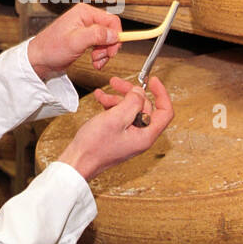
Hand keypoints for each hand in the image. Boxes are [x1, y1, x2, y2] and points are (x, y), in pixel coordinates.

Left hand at [27, 3, 122, 79]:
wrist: (39, 60)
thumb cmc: (51, 48)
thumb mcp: (75, 41)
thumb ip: (96, 35)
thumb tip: (114, 34)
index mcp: (84, 13)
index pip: (112, 21)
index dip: (116, 36)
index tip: (113, 50)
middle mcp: (86, 18)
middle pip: (110, 31)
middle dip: (109, 47)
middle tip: (102, 58)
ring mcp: (86, 29)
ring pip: (107, 40)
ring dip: (104, 53)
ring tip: (96, 62)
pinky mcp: (85, 39)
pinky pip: (100, 45)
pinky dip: (100, 55)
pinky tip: (94, 62)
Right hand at [57, 76, 173, 180]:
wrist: (77, 162)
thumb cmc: (94, 147)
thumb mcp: (115, 118)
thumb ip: (132, 102)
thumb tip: (140, 92)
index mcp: (146, 135)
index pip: (165, 112)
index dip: (161, 94)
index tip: (153, 81)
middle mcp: (141, 137)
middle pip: (144, 107)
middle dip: (130, 94)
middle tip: (117, 83)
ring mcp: (130, 137)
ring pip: (130, 110)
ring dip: (117, 99)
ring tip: (103, 95)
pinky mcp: (119, 136)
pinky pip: (120, 116)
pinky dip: (111, 106)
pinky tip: (101, 101)